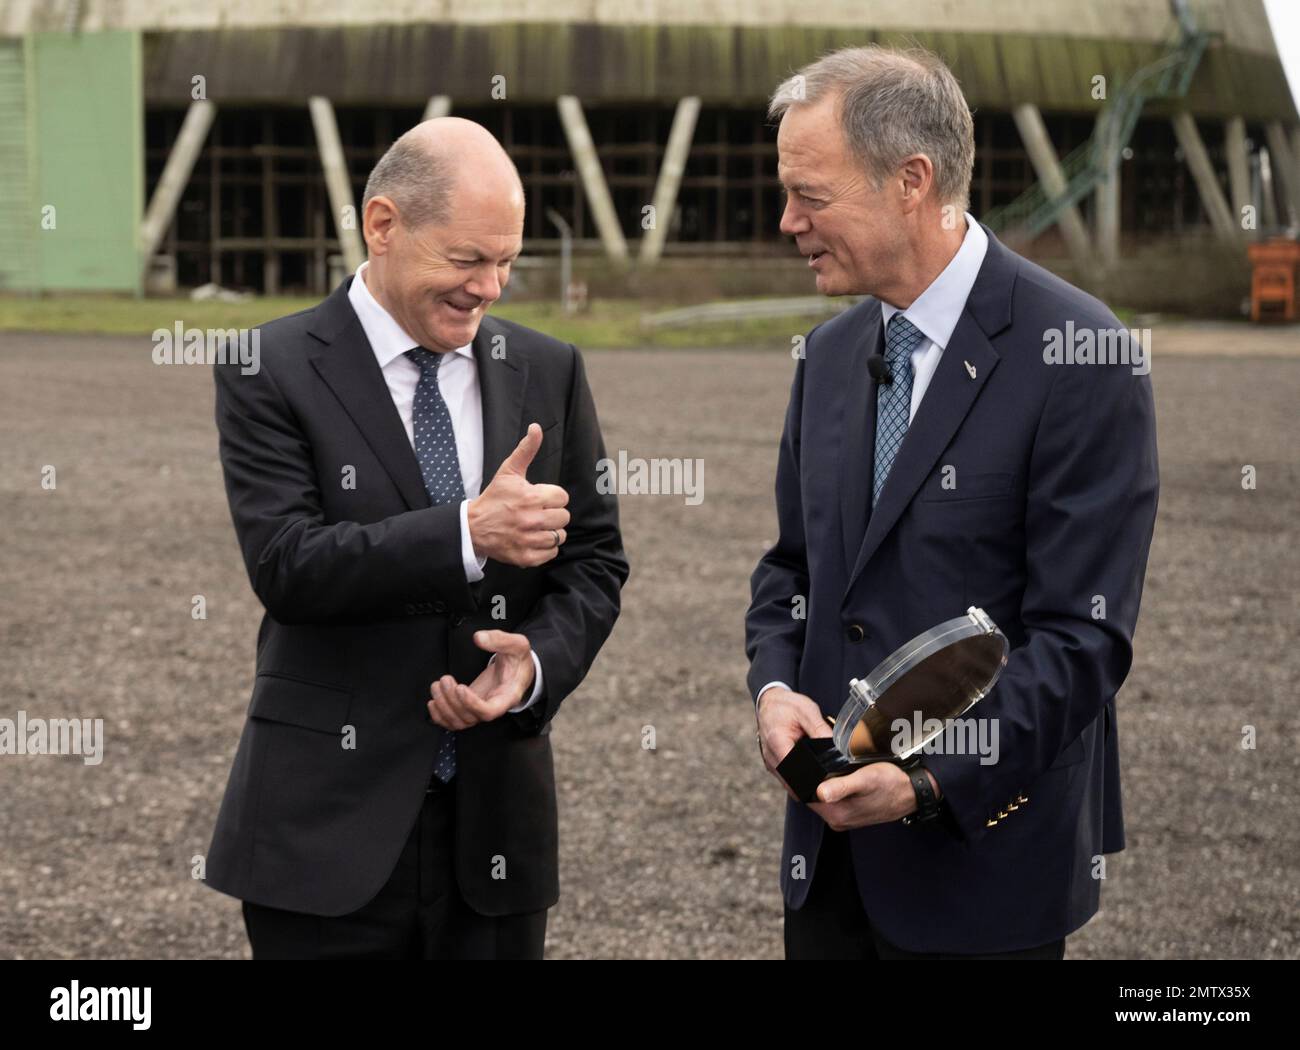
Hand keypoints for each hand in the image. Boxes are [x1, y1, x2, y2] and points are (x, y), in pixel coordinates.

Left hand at [427, 630, 535, 728]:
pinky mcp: (469, 707)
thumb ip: (499, 640)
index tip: (461, 688)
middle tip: (445, 680)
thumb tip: (479, 638)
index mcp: (507, 696)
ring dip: (443, 707)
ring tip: (438, 686)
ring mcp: (480, 709)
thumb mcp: (517, 645)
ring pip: (459, 722)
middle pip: (470, 717)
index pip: (490, 711)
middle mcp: (493, 707)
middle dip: (452, 700)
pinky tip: (433, 702)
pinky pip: (453, 722)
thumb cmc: (519, 661)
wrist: (519, 670)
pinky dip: (439, 717)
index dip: (472, 704)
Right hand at [467, 423, 569, 566]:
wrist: (473, 527)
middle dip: (552, 514)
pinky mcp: (526, 557)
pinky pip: (551, 553)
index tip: (538, 498)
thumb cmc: (494, 498)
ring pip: (559, 536)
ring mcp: (529, 540)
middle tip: (536, 513)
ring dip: (550, 531)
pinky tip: (533, 539)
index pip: (562, 498)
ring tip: (535, 526)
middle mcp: (532, 520)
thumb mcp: (508, 471)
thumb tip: (536, 427)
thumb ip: (526, 449)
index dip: (551, 497)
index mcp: (531, 498)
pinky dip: (545, 548)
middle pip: (564, 518)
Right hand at [756, 687, 832, 799]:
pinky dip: (798, 779)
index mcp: (778, 742)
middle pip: (792, 782)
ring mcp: (769, 762)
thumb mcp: (807, 711)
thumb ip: (820, 729)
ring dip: (803, 786)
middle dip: (810, 787)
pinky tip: (812, 776)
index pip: (795, 772)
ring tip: (824, 783)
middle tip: (830, 787)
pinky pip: (786, 778)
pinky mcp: (772, 764)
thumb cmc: (786, 705)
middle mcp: (770, 756)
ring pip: (788, 783)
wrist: (769, 702)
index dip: (812, 780)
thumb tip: (837, 748)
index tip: (828, 783)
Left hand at [809, 764, 940, 830]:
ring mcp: (845, 818)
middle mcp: (838, 820)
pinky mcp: (853, 813)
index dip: (801, 778)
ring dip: (821, 782)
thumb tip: (819, 793)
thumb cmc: (892, 783)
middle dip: (811, 779)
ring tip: (823, 763)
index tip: (800, 760)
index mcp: (837, 814)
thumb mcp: (866, 780)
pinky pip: (834, 799)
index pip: (806, 796)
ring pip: (823, 797)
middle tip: (812, 757)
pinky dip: (832, 786)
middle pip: (813, 797)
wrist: (914, 791)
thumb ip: (841, 787)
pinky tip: (837, 774)